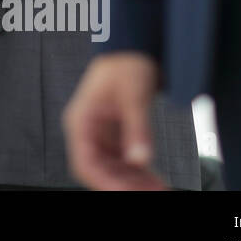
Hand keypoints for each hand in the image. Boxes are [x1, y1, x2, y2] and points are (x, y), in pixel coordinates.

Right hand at [62, 52, 167, 189]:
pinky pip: (123, 161)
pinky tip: (155, 181)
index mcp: (81, 120)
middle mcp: (87, 130)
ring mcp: (100, 134)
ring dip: (133, 182)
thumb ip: (137, 128)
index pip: (85, 161)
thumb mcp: (135, 95)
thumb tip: (140, 159)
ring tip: (159, 189)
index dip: (103, 181)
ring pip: (112, 169)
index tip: (126, 191)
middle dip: (123, 185)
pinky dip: (138, 173)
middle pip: (99, 169)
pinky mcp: (114, 135)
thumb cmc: (126, 64)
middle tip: (152, 192)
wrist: (131, 48)